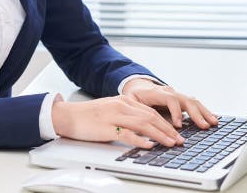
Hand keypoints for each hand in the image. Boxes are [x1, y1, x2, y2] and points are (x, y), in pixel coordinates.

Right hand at [51, 94, 185, 148]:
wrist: (66, 116)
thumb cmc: (87, 116)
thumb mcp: (111, 111)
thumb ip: (126, 116)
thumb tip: (144, 128)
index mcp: (123, 100)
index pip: (151, 111)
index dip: (166, 122)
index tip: (176, 132)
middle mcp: (121, 106)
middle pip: (151, 117)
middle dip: (168, 129)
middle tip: (179, 140)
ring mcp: (114, 116)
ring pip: (144, 124)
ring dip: (160, 135)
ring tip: (171, 143)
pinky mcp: (106, 127)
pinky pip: (127, 134)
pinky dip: (140, 140)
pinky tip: (149, 145)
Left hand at [121, 79, 218, 128]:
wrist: (138, 86)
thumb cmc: (134, 97)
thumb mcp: (130, 103)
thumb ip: (137, 112)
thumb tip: (144, 128)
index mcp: (156, 92)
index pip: (170, 99)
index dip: (175, 112)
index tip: (178, 125)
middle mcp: (169, 92)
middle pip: (186, 99)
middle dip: (196, 114)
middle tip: (204, 126)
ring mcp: (177, 95)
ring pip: (193, 101)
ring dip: (204, 112)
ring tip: (213, 123)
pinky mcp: (181, 101)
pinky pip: (195, 105)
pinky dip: (204, 111)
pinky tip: (213, 118)